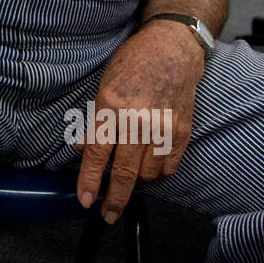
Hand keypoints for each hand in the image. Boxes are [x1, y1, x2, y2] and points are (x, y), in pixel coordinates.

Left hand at [75, 20, 202, 223]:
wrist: (173, 47)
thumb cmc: (134, 62)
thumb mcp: (104, 86)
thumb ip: (94, 122)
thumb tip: (81, 151)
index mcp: (111, 106)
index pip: (96, 153)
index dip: (89, 181)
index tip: (85, 200)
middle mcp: (137, 119)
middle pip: (123, 172)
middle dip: (114, 198)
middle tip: (108, 214)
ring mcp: (163, 127)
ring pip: (147, 173)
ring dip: (136, 181)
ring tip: (129, 178)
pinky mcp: (182, 131)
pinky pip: (169, 166)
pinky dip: (158, 174)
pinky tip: (150, 169)